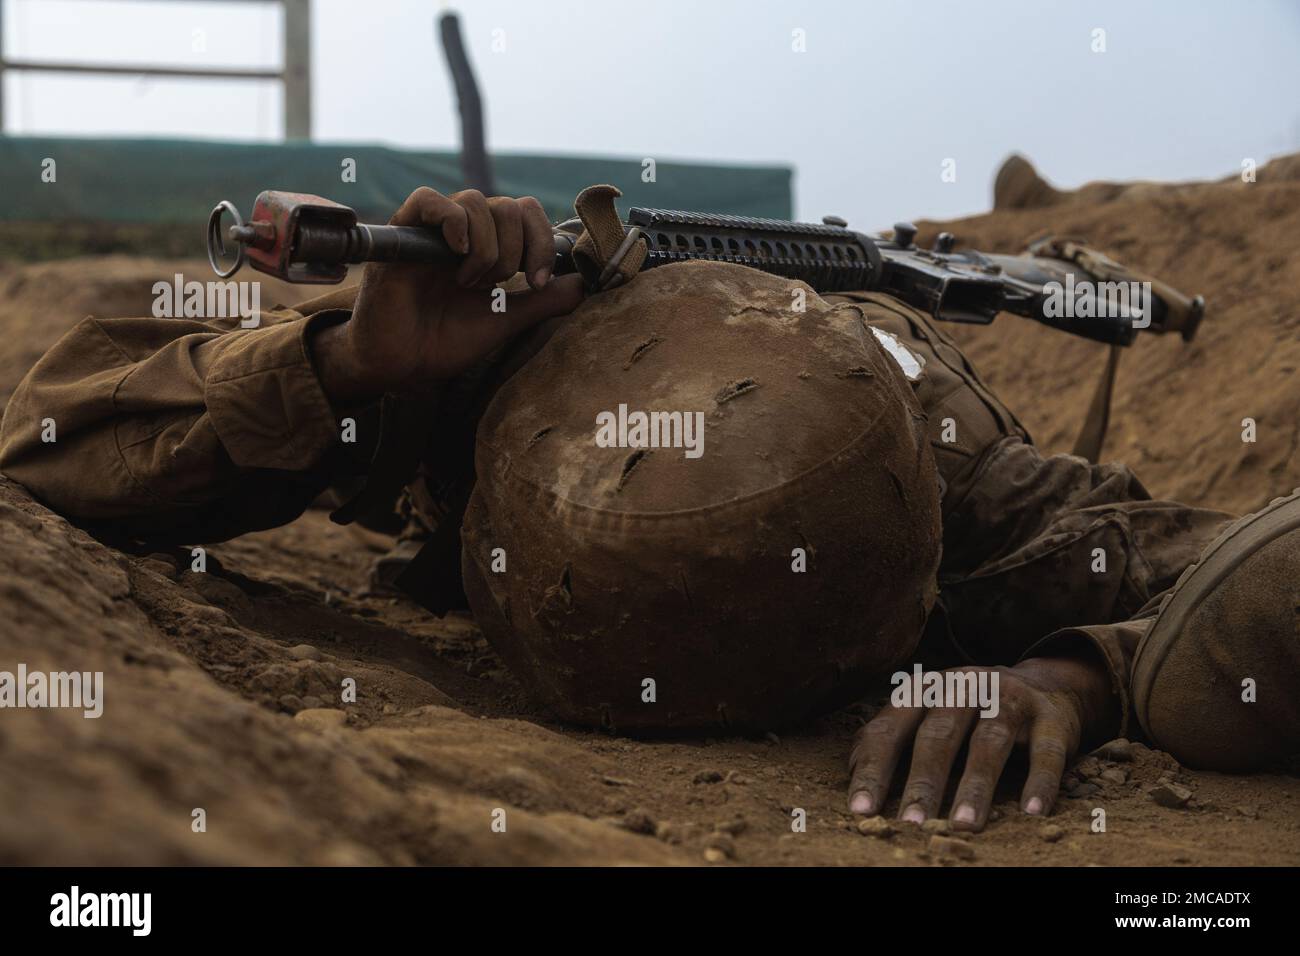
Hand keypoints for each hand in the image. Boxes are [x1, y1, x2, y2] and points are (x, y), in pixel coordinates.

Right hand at [312, 187, 584, 401]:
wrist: (400, 365)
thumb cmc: (444, 342)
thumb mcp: (505, 321)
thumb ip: (542, 301)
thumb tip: (583, 284)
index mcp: (489, 246)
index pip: (527, 213)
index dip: (542, 241)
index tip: (538, 281)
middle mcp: (462, 233)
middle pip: (507, 205)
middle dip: (514, 250)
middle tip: (495, 286)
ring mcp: (433, 232)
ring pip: (475, 202)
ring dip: (484, 248)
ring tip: (467, 283)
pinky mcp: (402, 235)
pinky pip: (429, 201)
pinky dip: (451, 221)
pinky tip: (456, 253)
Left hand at [846, 656, 1116, 831]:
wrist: (1046, 685)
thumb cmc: (969, 712)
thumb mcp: (927, 714)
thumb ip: (891, 737)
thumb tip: (851, 771)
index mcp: (926, 690)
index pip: (891, 730)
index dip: (874, 770)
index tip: (861, 811)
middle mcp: (963, 687)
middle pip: (938, 736)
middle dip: (922, 782)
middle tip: (910, 824)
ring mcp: (1009, 699)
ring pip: (988, 743)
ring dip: (975, 787)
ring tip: (962, 825)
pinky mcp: (1051, 717)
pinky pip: (1045, 752)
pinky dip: (1040, 783)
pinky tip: (1032, 814)